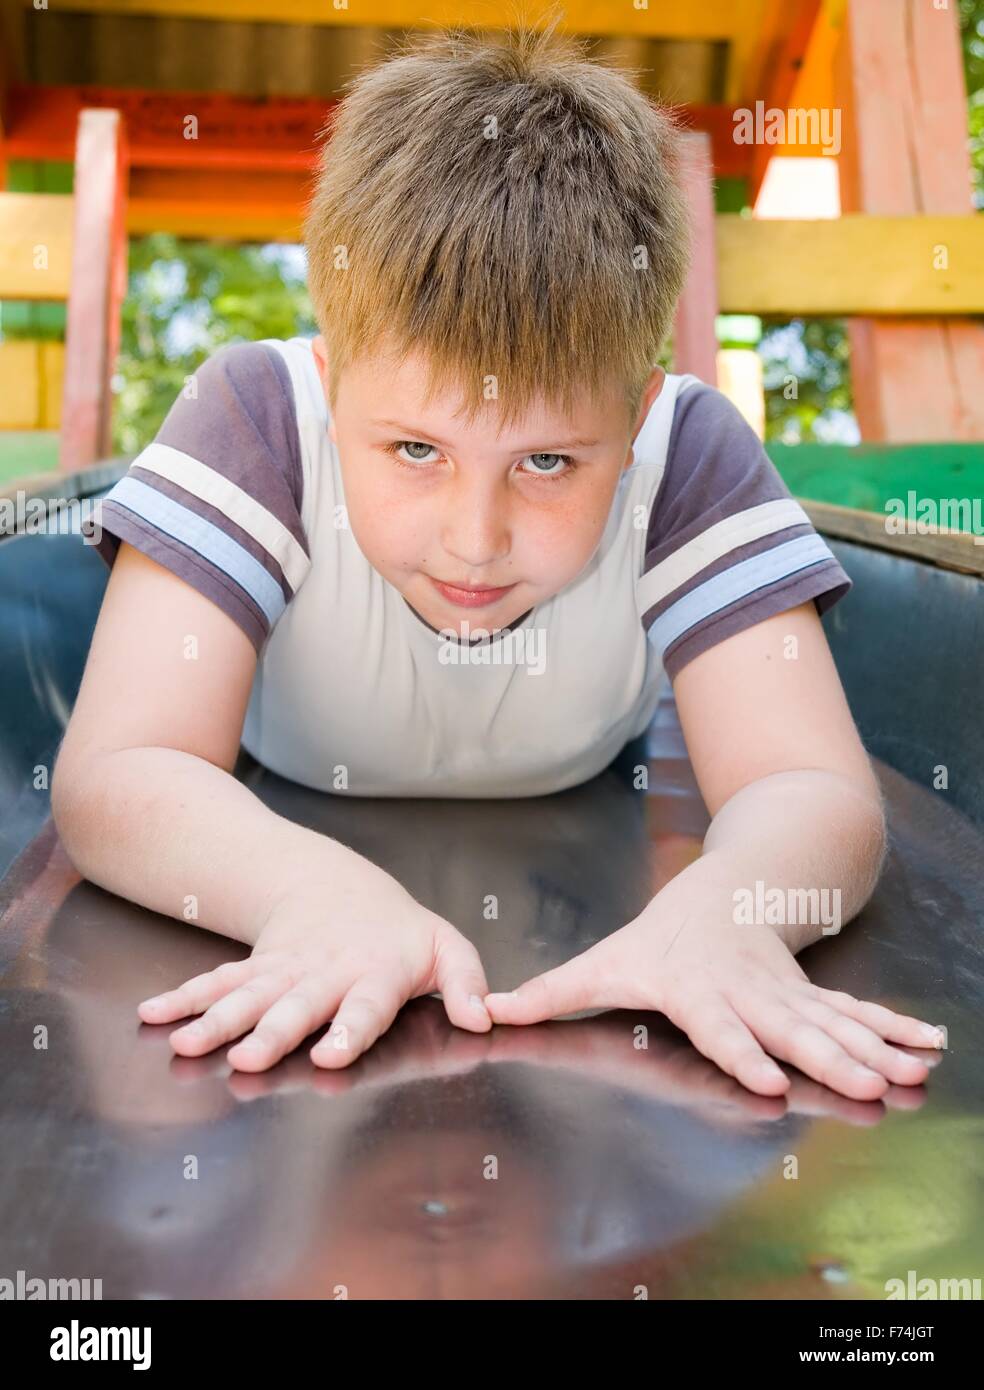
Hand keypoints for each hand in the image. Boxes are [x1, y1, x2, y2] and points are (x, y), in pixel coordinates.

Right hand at [138, 879, 491, 1071]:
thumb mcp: (445, 946)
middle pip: (297, 1005)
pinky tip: (153, 1014)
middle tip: (248, 1058)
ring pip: (248, 996)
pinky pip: (217, 981)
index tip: (332, 1054)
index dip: (349, 1029)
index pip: (365, 1005)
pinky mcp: (255, 969)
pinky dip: (184, 998)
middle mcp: (325, 975)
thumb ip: (466, 982)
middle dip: (272, 1033)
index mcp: (375, 973)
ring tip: (186, 1043)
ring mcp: (285, 971)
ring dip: (217, 1020)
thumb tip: (484, 1017)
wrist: (338, 885)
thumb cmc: (401, 931)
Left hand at [483, 914, 944, 1100]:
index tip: (763, 1080)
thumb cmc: (656, 940)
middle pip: (789, 1027)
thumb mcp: (605, 960)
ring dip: (874, 1046)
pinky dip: (894, 1028)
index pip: (718, 1024)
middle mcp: (748, 991)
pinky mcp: (812, 993)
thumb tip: (488, 1012)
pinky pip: (856, 1012)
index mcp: (697, 988)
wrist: (722, 891)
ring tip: (912, 1071)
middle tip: (864, 1084)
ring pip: (832, 1020)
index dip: (739, 1050)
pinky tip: (928, 1047)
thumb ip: (553, 993)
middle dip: (828, 1056)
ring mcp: (785, 990)